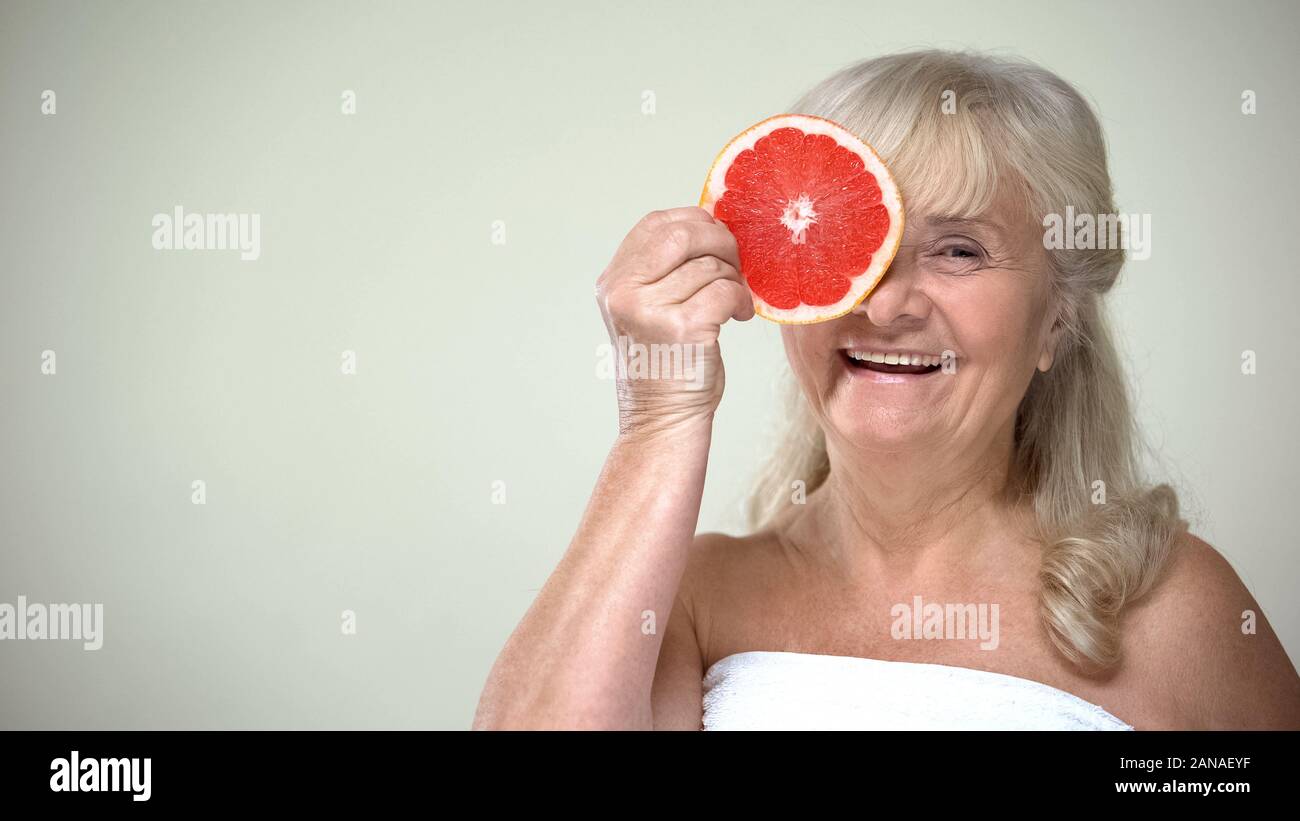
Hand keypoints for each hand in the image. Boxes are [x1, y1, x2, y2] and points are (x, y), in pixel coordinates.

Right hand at [595, 206, 754, 436]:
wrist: (662, 421)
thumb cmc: (665, 364)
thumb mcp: (645, 310)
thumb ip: (661, 270)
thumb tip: (710, 227)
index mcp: (613, 282)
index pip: (655, 223)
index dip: (693, 221)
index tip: (715, 241)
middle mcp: (623, 293)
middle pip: (683, 234)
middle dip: (720, 243)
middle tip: (735, 265)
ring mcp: (650, 311)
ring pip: (710, 266)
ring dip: (734, 280)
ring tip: (734, 303)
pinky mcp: (682, 329)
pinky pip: (725, 290)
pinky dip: (741, 300)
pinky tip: (739, 317)